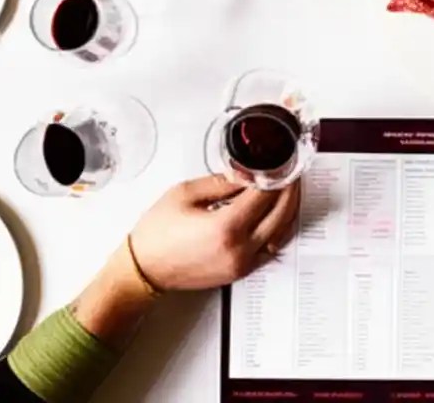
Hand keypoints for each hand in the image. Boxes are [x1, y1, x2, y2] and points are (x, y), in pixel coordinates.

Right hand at [129, 175, 300, 290]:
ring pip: (282, 232)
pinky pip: (272, 248)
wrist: (144, 269)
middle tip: (289, 172)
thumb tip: (246, 173)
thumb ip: (221, 182)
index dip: (275, 174)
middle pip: (282, 213)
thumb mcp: (185, 194)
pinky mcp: (241, 272)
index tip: (278, 162)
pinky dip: (279, 229)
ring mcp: (242, 264)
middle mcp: (240, 249)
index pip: (265, 194)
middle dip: (289, 189)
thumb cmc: (156, 235)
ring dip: (288, 209)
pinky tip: (275, 214)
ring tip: (285, 190)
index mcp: (226, 227)